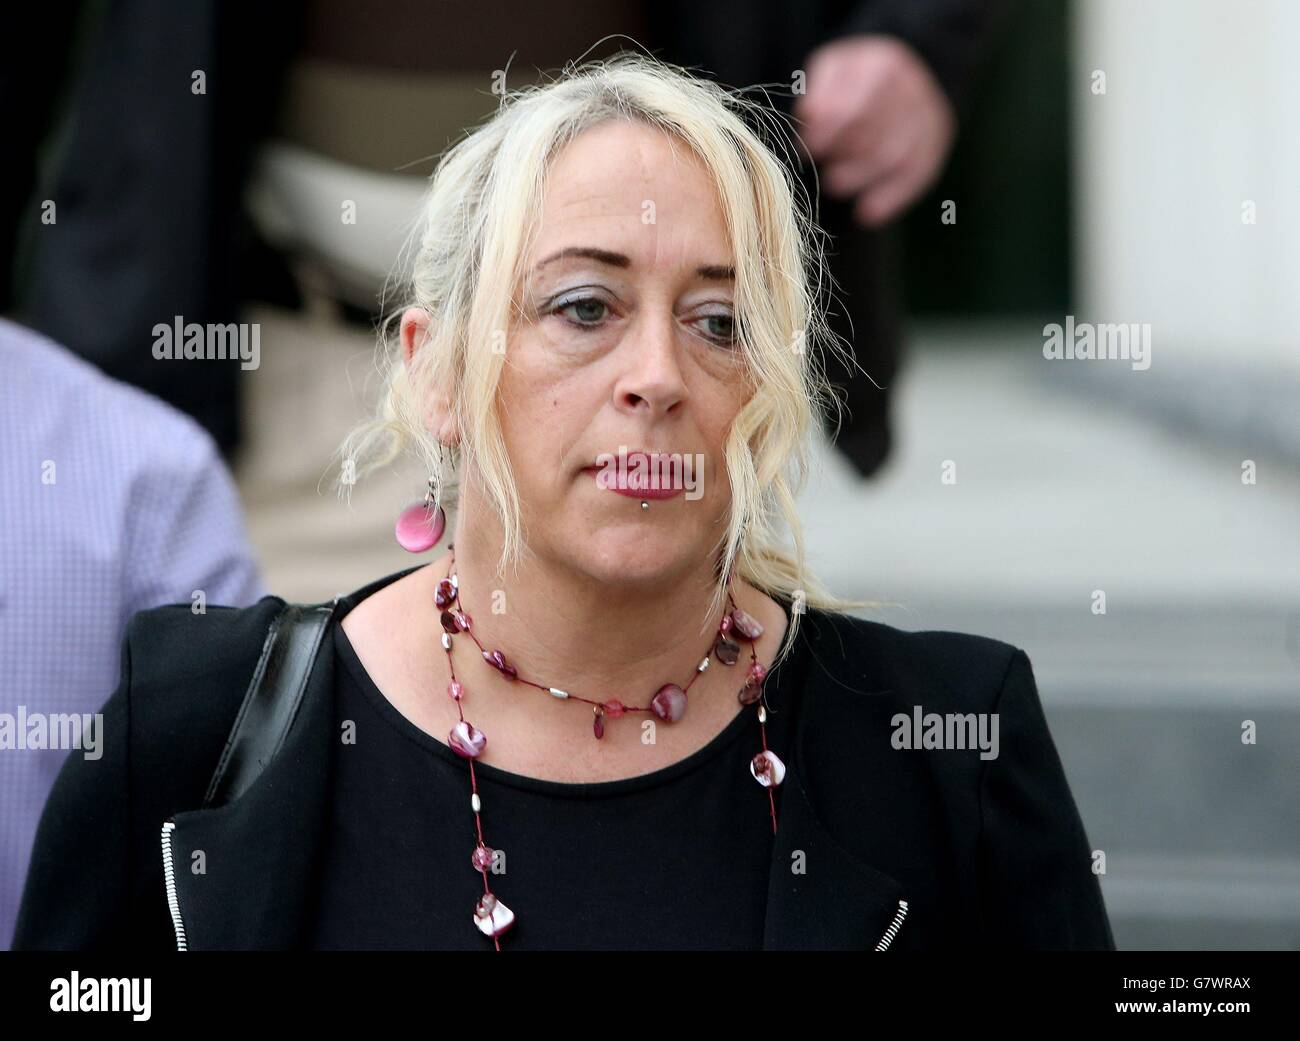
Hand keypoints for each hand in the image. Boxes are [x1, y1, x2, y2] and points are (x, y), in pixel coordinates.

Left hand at [794, 35, 956, 227]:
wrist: (902, 80)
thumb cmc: (854, 80)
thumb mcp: (833, 70)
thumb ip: (819, 91)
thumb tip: (810, 115)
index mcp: (884, 64)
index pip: (858, 100)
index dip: (830, 128)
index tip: (808, 145)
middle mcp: (913, 89)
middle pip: (877, 130)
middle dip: (844, 154)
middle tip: (820, 167)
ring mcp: (928, 119)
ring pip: (894, 157)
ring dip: (860, 177)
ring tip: (833, 184)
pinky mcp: (935, 147)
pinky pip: (914, 177)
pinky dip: (889, 199)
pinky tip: (865, 214)